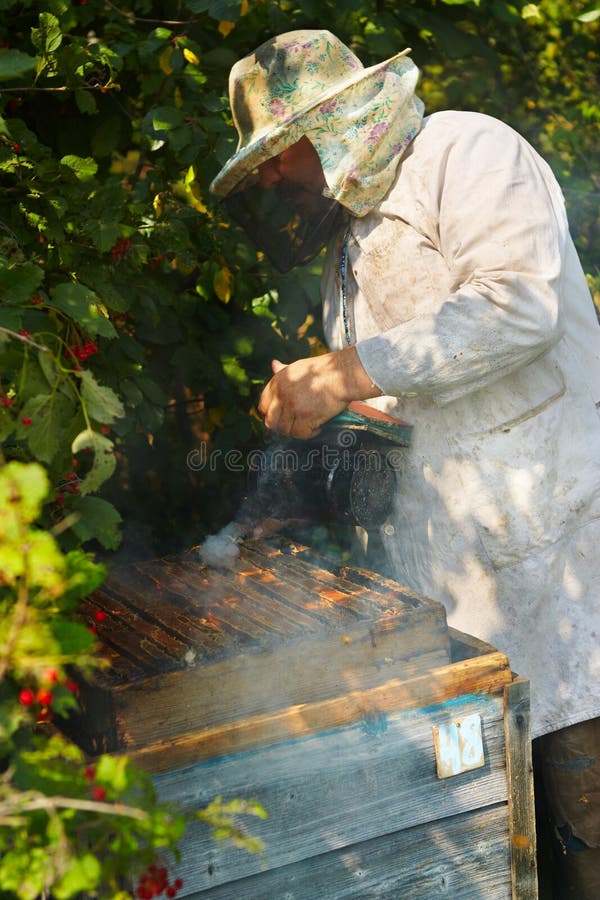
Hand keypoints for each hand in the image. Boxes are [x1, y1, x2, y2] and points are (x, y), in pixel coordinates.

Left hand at [258, 347, 380, 438]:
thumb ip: (283, 370)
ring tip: (308, 426)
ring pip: (285, 430)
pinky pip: (300, 434)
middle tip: (294, 425)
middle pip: (271, 421)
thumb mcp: (299, 366)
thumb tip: (274, 364)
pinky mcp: (305, 417)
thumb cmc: (324, 369)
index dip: (271, 414)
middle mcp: (282, 394)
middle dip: (281, 426)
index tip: (281, 417)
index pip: (263, 405)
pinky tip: (317, 428)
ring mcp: (292, 407)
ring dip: (296, 431)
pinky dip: (309, 433)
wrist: (342, 374)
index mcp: (278, 381)